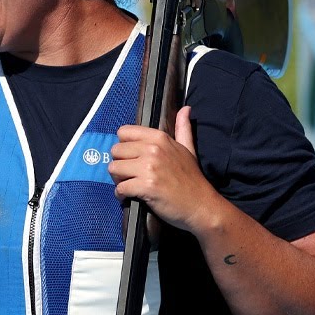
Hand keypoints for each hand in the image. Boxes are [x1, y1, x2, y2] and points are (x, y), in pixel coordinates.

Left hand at [108, 106, 217, 234]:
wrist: (201, 205)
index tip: (131, 158)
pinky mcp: (146, 186)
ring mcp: (149, 168)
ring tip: (130, 185)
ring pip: (113, 169)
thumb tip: (185, 109)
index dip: (124, 146)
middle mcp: (153, 149)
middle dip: (119, 164)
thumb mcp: (188, 149)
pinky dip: (121, 195)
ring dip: (118, 180)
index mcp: (159, 138)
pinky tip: (131, 197)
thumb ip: (183, 128)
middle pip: (115, 151)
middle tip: (130, 175)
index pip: (123, 132)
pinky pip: (120, 188)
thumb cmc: (192, 178)